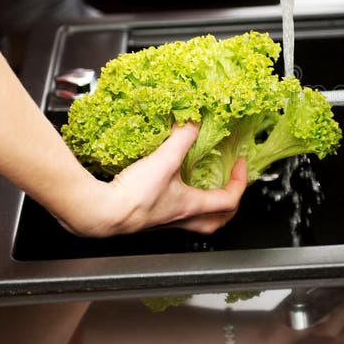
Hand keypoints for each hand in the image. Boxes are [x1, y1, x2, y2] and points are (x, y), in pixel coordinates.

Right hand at [58, 123, 247, 237]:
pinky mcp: (148, 217)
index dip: (240, 181)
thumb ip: (182, 138)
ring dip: (205, 207)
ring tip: (204, 187)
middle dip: (229, 205)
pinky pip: (174, 213)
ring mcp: (165, 221)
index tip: (240, 164)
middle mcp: (181, 218)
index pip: (229, 199)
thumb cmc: (134, 197)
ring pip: (195, 221)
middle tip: (231, 186)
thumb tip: (193, 121)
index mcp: (191, 206)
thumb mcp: (164, 160)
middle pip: (216, 221)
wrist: (102, 213)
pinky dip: (180, 200)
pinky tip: (171, 187)